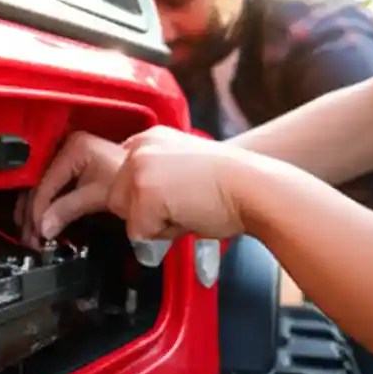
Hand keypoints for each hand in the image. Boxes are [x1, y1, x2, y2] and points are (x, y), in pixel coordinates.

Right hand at [16, 130, 125, 246]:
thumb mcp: (97, 195)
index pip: (45, 182)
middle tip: (30, 238)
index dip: (38, 210)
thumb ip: (68, 209)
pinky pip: (50, 189)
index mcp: (72, 148)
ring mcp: (66, 157)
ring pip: (41, 188)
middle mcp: (65, 148)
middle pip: (38, 185)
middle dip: (33, 214)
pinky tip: (40, 223)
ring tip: (32, 236)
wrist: (146, 175)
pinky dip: (45, 208)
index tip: (36, 231)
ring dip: (35, 213)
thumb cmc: (128, 178)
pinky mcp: (69, 169)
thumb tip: (45, 228)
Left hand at [107, 126, 251, 240]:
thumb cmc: (230, 185)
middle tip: (183, 205)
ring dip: (153, 224)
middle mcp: (139, 148)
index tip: (174, 196)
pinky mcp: (145, 192)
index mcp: (148, 138)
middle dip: (146, 213)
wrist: (255, 189)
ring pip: (126, 217)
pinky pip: (139, 233)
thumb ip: (156, 178)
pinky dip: (163, 235)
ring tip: (186, 209)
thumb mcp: (183, 167)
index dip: (146, 199)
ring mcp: (140, 168)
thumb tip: (137, 209)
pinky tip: (188, 216)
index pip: (123, 180)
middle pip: (117, 199)